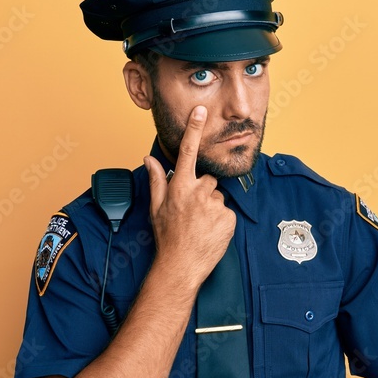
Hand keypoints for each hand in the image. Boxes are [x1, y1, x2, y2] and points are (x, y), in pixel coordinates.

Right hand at [144, 106, 235, 290]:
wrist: (181, 265)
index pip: (187, 152)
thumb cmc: (167, 237)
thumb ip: (156, 180)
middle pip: (208, 179)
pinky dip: (221, 219)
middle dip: (203, 190)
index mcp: (179, 187)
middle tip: (192, 211)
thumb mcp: (156, 208)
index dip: (194, 129)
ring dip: (212, 206)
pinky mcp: (229, 218)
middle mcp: (198, 193)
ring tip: (200, 224)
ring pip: (218, 196)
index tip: (201, 111)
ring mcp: (215, 205)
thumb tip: (149, 159)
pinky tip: (210, 231)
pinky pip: (227, 211)